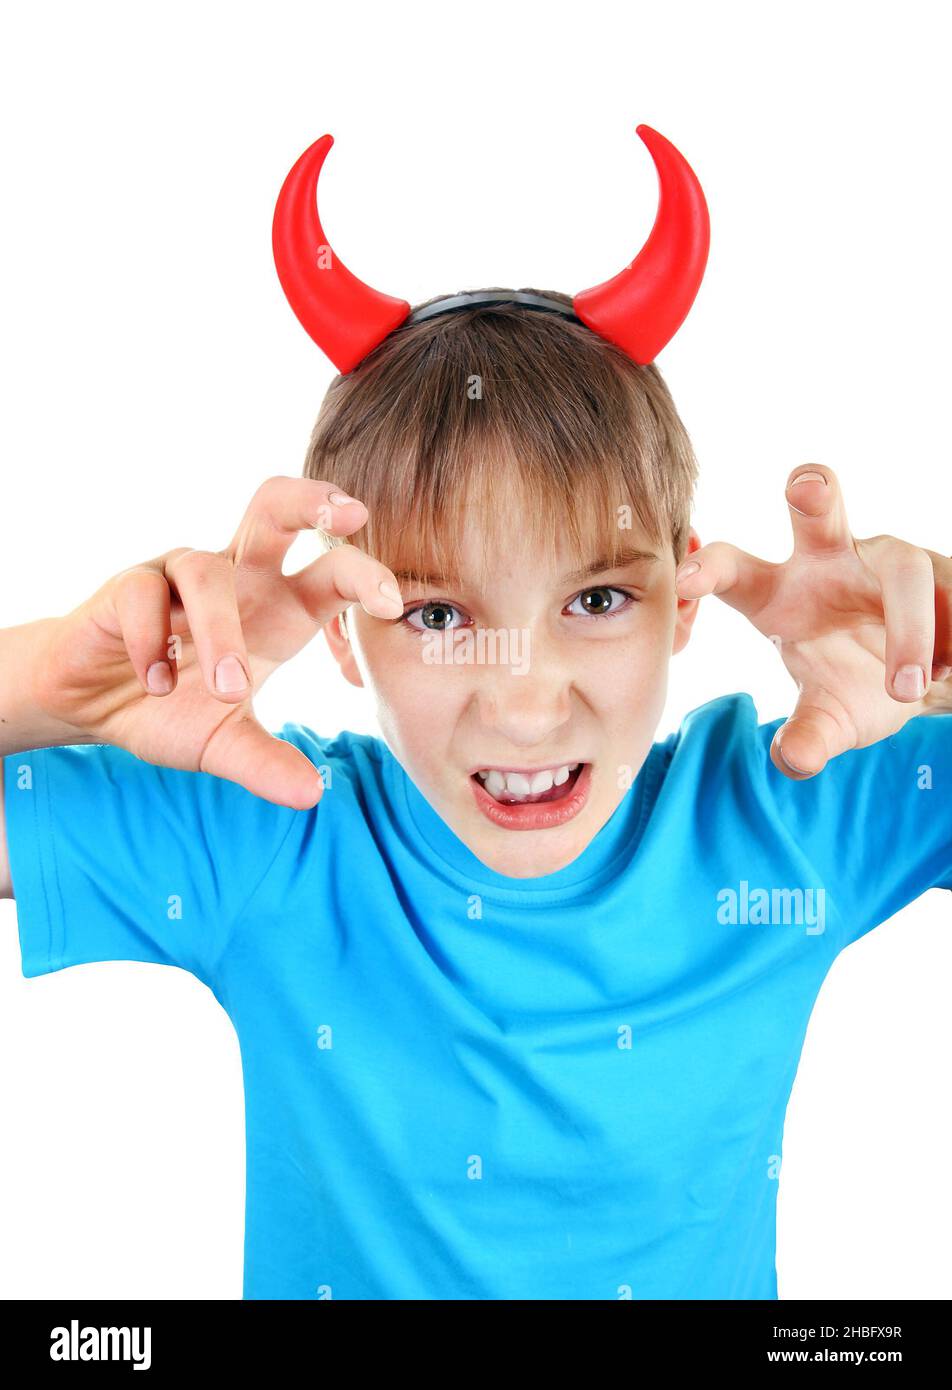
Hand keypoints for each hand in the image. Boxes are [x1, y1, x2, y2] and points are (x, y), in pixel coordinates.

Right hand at [27, 477, 403, 806]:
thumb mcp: (223, 745)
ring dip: (221, 633)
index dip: (365, 578)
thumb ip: (265, 764)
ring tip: (226, 691)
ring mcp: (179, 575)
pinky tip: (155, 684)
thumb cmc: (170, 709)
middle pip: (276, 507)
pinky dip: (154, 642)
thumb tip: (312, 795)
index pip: (330, 573)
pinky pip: (143, 595)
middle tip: (352, 514)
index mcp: (279, 607)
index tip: (391, 602)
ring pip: (207, 572)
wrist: (90, 707)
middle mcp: (237, 577)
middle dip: (313, 499)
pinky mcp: (127, 585)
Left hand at [674, 464, 951, 778]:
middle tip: (805, 488)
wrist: (926, 681)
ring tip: (906, 686)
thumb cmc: (855, 686)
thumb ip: (808, 736)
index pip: (735, 569)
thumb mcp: (829, 718)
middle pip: (820, 514)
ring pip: (904, 570)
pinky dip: (951, 628)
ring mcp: (889, 561)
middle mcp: (832, 561)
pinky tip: (946, 667)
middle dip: (813, 494)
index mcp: (778, 592)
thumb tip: (792, 760)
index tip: (686, 580)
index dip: (709, 568)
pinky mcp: (943, 573)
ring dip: (909, 630)